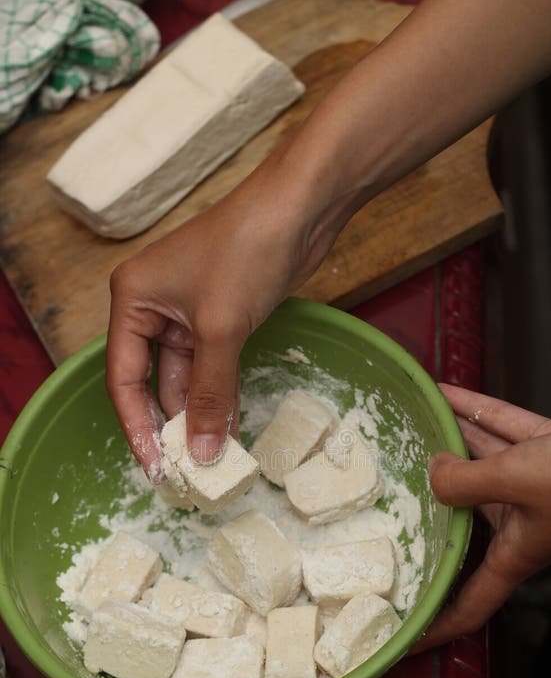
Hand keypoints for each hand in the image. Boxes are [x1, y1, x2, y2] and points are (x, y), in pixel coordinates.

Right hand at [106, 152, 337, 478]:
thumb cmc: (247, 250)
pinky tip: (229, 430)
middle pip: (153, 382)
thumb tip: (203, 451)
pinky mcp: (222, 317)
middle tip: (186, 471)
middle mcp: (154, 306)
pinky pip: (214, 369)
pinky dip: (220, 397)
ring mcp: (189, 313)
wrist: (300, 207)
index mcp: (133, 299)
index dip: (137, 426)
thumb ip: (209, 393)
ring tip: (212, 460)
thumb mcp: (220, 329)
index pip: (123, 377)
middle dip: (172, 425)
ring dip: (199, 416)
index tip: (153, 466)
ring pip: (187, 378)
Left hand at [411, 383, 550, 652]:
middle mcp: (522, 523)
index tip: (402, 639)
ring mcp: (536, 485)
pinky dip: (475, 411)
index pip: (470, 606)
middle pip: (463, 523)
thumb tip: (433, 470)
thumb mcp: (518, 482)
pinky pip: (502, 429)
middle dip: (428, 512)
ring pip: (480, 464)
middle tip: (382, 503)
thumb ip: (465, 480)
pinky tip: (443, 393)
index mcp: (516, 553)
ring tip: (405, 430)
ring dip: (447, 443)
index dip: (437, 627)